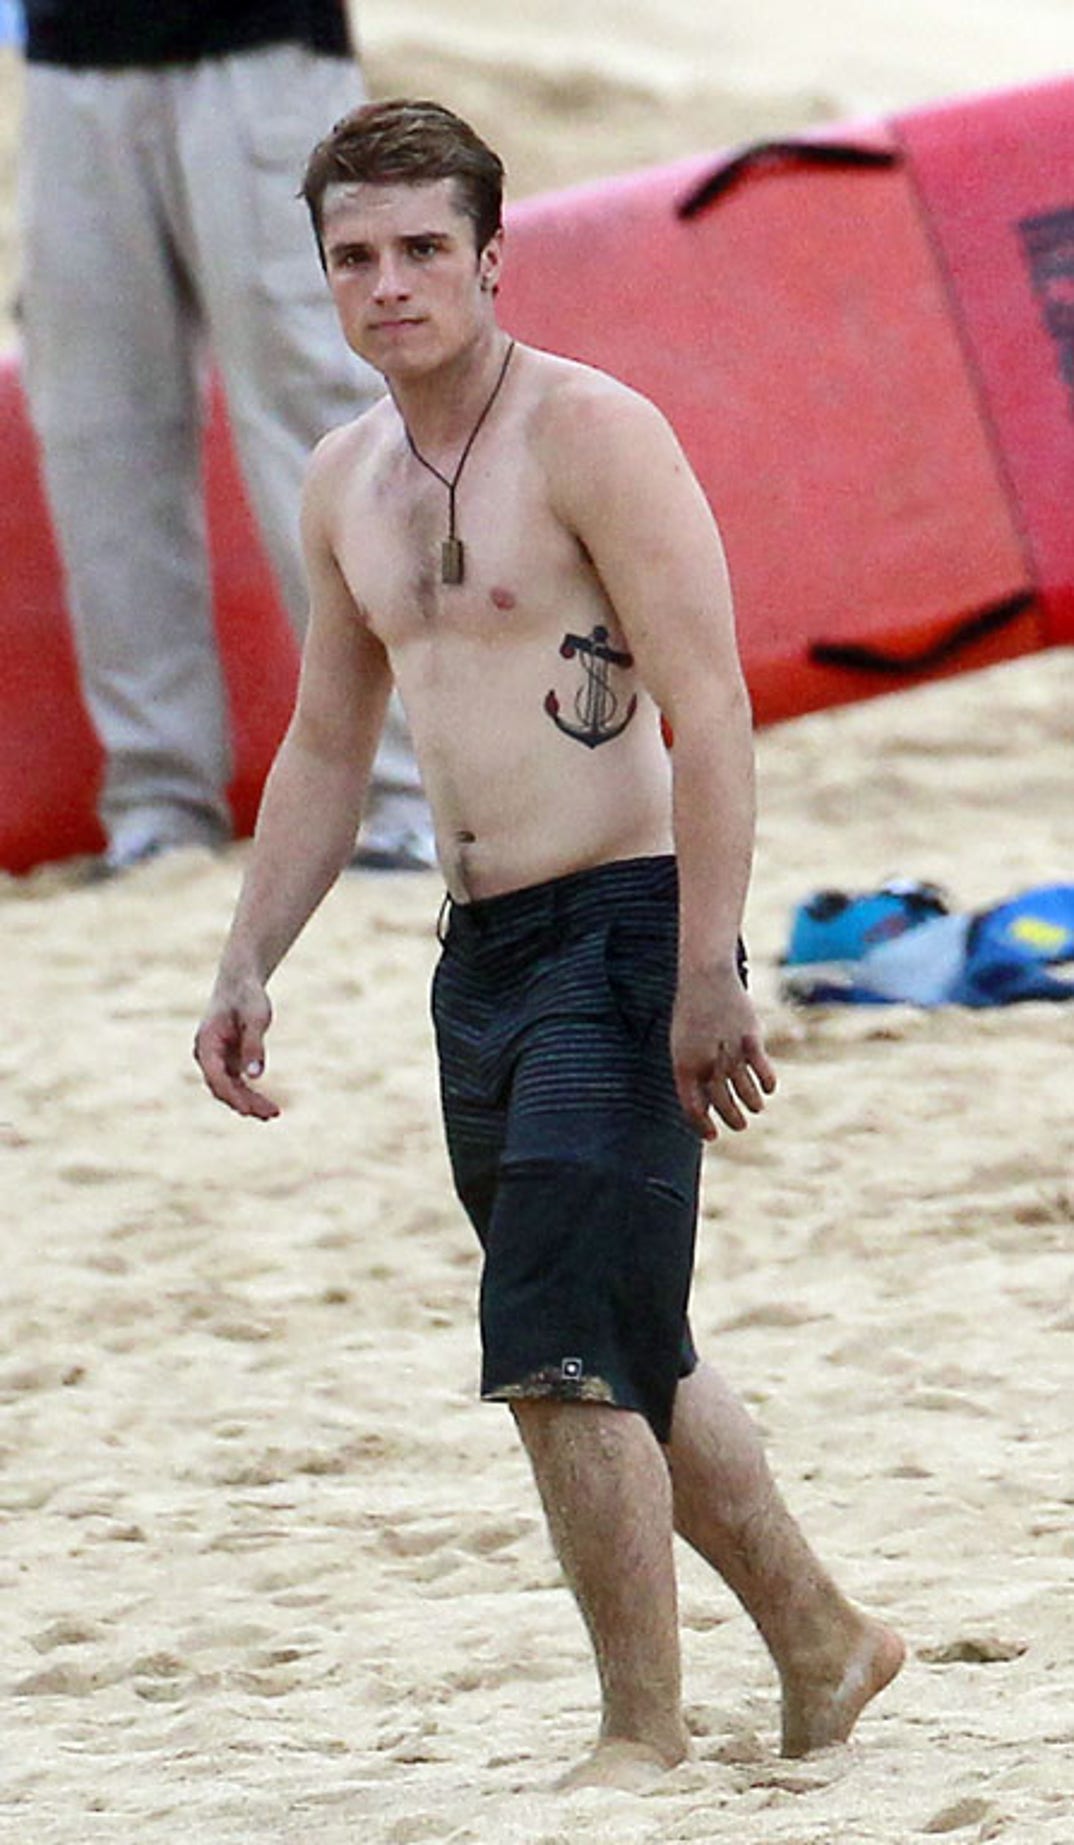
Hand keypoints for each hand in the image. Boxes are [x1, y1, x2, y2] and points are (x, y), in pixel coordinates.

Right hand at [194, 976, 279, 1120]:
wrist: (241, 983)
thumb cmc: (247, 996)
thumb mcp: (256, 1017)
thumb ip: (254, 1045)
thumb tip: (255, 1076)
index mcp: (207, 1043)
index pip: (215, 1076)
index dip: (231, 1095)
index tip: (247, 1110)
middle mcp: (207, 1055)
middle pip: (222, 1087)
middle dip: (245, 1103)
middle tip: (271, 1115)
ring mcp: (217, 1060)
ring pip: (230, 1089)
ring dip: (249, 1103)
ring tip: (273, 1114)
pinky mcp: (228, 1062)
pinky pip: (237, 1084)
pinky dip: (251, 1095)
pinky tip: (267, 1106)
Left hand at [671, 968, 776, 1140]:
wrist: (706, 979)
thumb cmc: (692, 1014)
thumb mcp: (682, 1044)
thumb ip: (693, 1073)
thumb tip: (706, 1103)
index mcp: (684, 1064)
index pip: (693, 1107)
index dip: (702, 1125)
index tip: (712, 1136)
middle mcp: (707, 1062)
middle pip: (722, 1103)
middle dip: (732, 1118)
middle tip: (739, 1126)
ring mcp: (730, 1052)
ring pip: (745, 1091)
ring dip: (751, 1104)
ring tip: (755, 1109)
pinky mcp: (750, 1040)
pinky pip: (762, 1070)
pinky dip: (767, 1083)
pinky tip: (768, 1088)